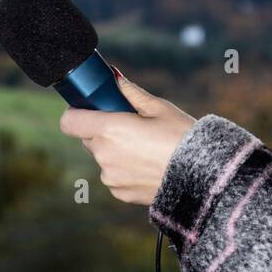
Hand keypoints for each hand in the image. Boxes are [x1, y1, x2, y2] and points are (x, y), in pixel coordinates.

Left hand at [59, 76, 197, 204]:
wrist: (202, 176)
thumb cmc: (183, 136)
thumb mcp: (160, 108)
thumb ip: (131, 92)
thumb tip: (114, 78)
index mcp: (110, 129)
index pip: (70, 121)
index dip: (77, 113)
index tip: (91, 110)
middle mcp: (104, 155)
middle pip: (87, 138)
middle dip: (102, 130)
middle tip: (130, 126)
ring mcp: (110, 177)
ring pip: (102, 157)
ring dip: (114, 151)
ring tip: (145, 148)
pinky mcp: (119, 193)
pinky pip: (113, 175)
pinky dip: (124, 169)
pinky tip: (148, 165)